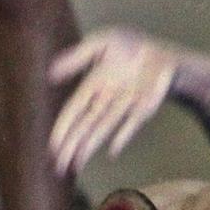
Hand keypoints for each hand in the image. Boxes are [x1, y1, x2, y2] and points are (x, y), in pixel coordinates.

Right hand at [47, 29, 182, 174]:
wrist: (160, 52)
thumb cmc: (128, 46)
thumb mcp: (101, 42)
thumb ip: (78, 57)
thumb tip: (50, 73)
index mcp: (93, 84)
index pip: (74, 110)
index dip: (63, 128)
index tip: (53, 146)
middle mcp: (107, 98)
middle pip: (85, 126)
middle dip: (72, 146)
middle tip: (59, 167)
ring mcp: (125, 105)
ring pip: (103, 129)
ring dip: (89, 146)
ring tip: (76, 165)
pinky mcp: (143, 109)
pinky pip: (131, 124)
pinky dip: (122, 136)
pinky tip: (112, 152)